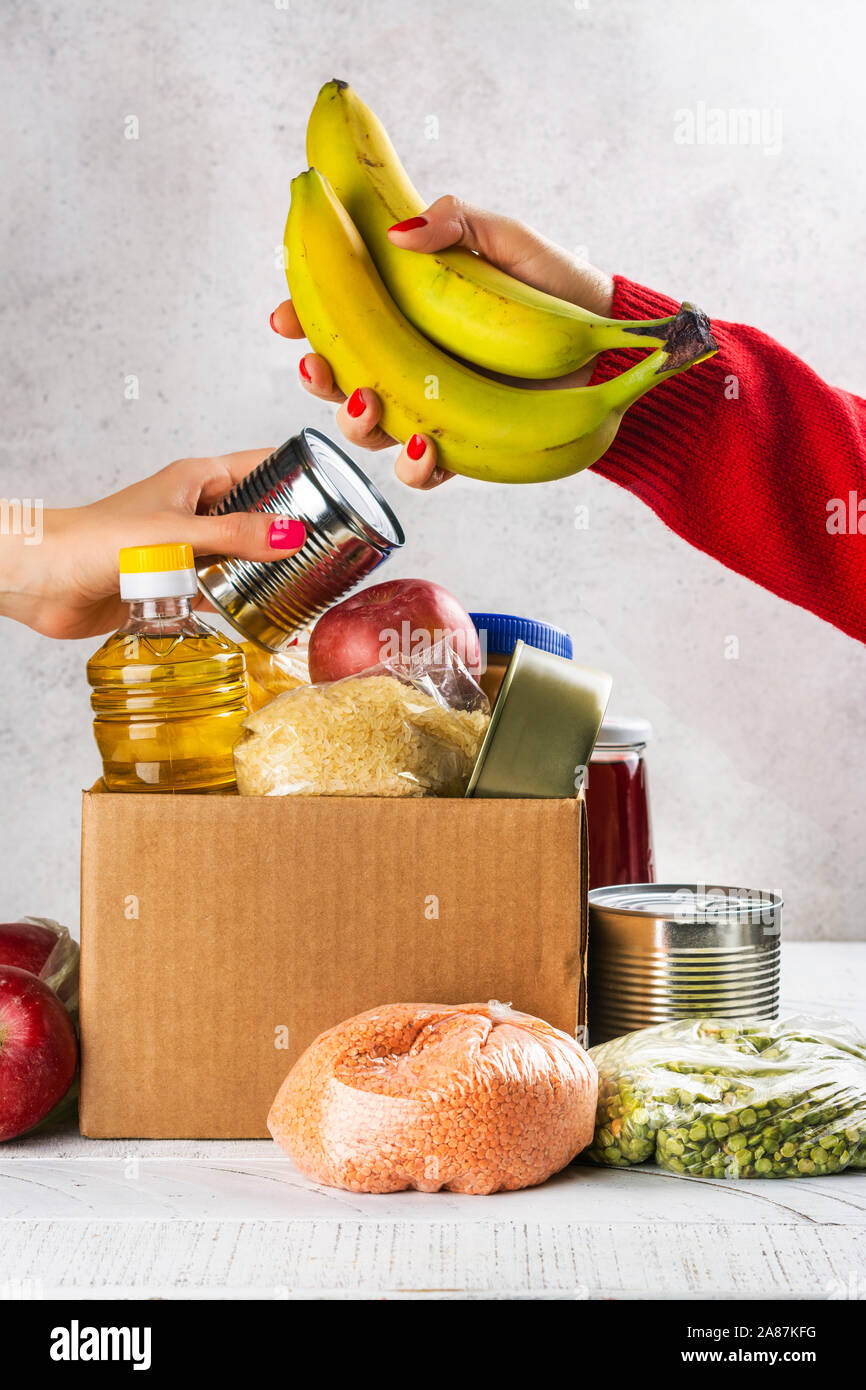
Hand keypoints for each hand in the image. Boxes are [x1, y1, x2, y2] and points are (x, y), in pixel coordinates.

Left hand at [0, 450, 304, 638]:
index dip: (300, 474)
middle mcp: (194, 509)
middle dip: (291, 529)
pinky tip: (265, 614)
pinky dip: (238, 600)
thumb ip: (236, 536)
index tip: (339, 493)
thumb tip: (292, 534)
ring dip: (266, 569)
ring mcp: (185, 546)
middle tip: (334, 548)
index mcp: (197, 479)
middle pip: (258, 512)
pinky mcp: (173, 583)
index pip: (262, 464)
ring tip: (309, 583)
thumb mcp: (178, 534)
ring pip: (240, 554)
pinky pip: (217, 589)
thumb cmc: (98, 540)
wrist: (46, 580)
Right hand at [271, 195, 615, 487]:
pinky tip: (425, 446)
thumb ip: (458, 223)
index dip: (302, 320)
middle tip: (319, 365)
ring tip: (369, 403)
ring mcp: (431, 411)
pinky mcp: (462, 451)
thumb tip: (399, 231)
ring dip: (356, 423)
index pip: (338, 318)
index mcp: (404, 312)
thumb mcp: (506, 240)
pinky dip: (416, 467)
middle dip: (318, 377)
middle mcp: (408, 365)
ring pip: (370, 431)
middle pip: (339, 380)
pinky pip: (424, 473)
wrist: (610, 346)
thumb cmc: (553, 290)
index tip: (285, 316)